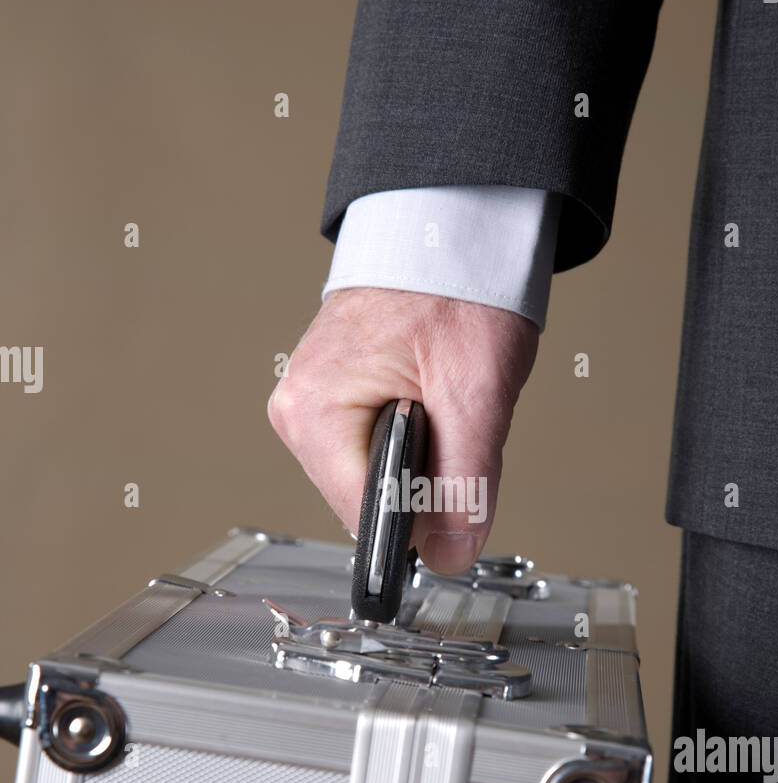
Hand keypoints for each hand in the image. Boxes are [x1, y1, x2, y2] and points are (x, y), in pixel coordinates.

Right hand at [268, 287, 537, 574]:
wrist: (451, 227)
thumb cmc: (455, 285)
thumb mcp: (476, 392)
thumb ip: (463, 484)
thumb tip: (450, 555)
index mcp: (312, 413)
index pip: (364, 518)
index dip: (422, 522)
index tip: (459, 499)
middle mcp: (296, 411)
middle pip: (368, 502)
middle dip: (425, 481)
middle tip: (456, 420)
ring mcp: (309, 404)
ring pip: (375, 479)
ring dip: (421, 460)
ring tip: (443, 399)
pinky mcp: (331, 398)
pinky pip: (374, 449)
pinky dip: (414, 439)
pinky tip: (430, 398)